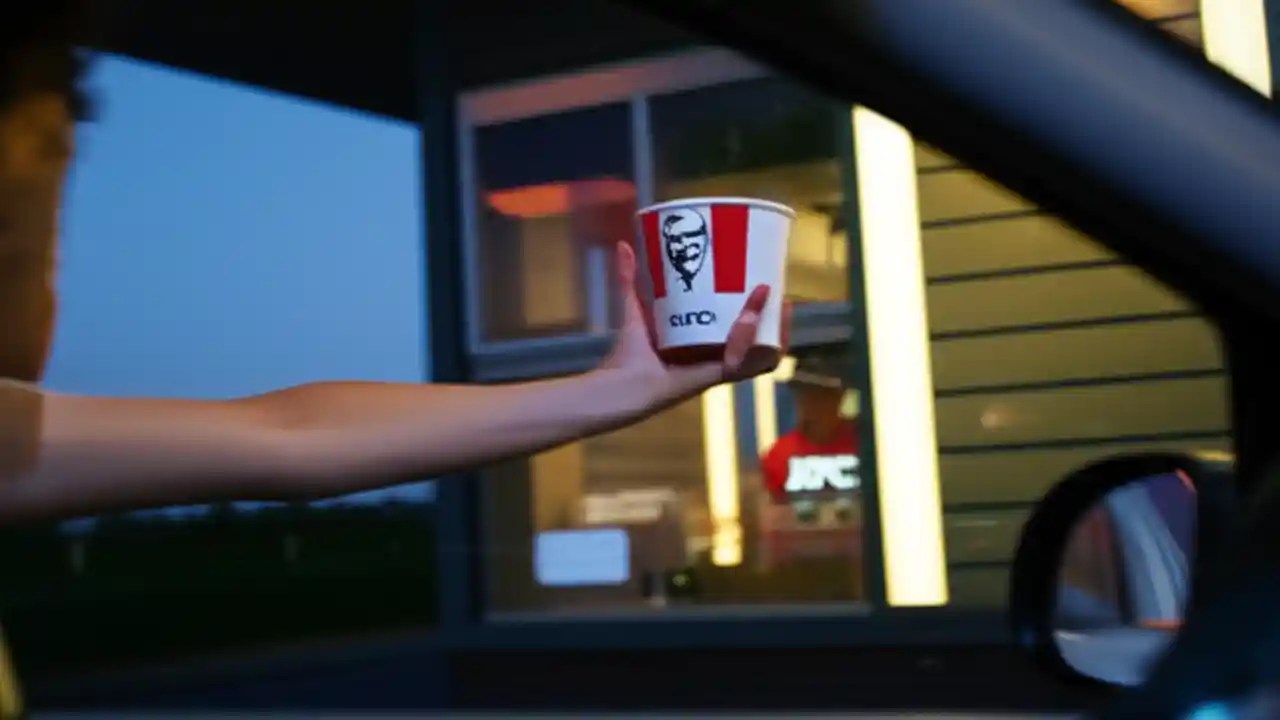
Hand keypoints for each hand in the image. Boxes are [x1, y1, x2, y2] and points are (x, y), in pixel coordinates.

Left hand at [600, 241, 791, 410]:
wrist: (614, 384)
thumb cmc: (626, 354)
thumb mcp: (634, 307)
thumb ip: (630, 278)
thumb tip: (624, 243)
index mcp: (707, 346)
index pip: (749, 333)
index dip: (765, 314)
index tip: (770, 284)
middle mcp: (716, 360)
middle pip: (763, 345)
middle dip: (779, 323)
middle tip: (782, 296)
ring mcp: (715, 372)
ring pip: (760, 355)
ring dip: (771, 328)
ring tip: (776, 303)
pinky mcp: (709, 379)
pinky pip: (738, 363)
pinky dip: (745, 341)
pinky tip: (748, 318)